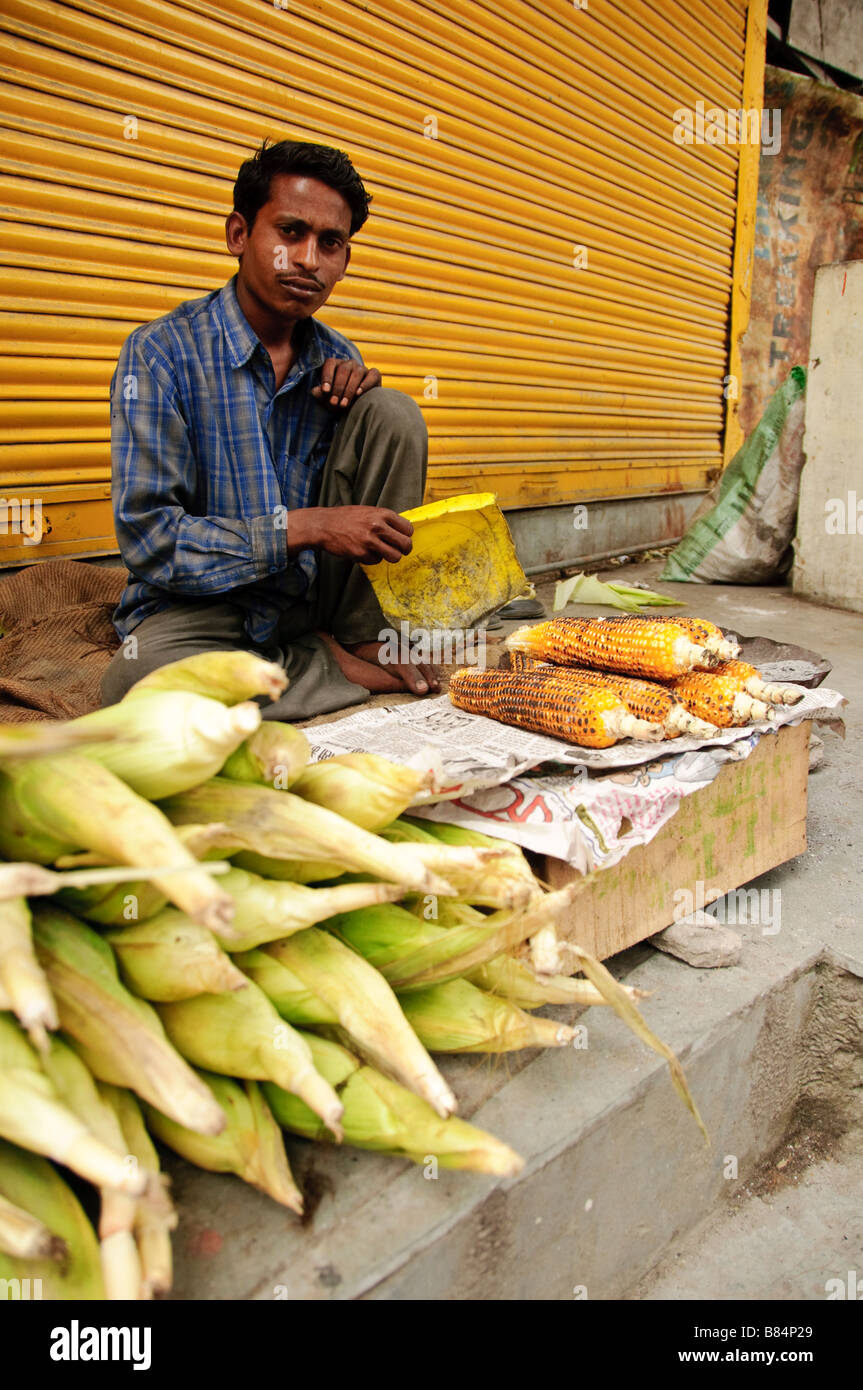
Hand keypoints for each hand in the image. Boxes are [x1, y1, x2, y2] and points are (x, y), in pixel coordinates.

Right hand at [287, 505, 412, 563]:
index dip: (406, 535)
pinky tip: (363, 550)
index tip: (402, 538)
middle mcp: (378, 526)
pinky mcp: (361, 553)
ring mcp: (369, 541)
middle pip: (405, 544)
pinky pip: (376, 561)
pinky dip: (372, 558)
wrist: (324, 525)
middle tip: (399, 550)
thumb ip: (385, 520)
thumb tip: (402, 531)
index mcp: (382, 513)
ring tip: (382, 552)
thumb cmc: (346, 518)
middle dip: (404, 549)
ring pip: (395, 557)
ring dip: (390, 556)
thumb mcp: (368, 512)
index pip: (408, 528)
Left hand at [312, 358, 381, 408]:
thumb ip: (320, 394)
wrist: (356, 410)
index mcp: (336, 365)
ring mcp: (362, 368)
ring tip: (344, 404)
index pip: (330, 364)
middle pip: (343, 370)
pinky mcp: (374, 375)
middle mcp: (349, 364)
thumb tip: (315, 390)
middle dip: (338, 388)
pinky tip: (358, 394)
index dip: (327, 376)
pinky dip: (365, 384)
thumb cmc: (338, 402)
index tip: (325, 391)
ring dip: (349, 390)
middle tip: (334, 403)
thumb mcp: (327, 399)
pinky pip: (371, 376)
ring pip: (356, 373)